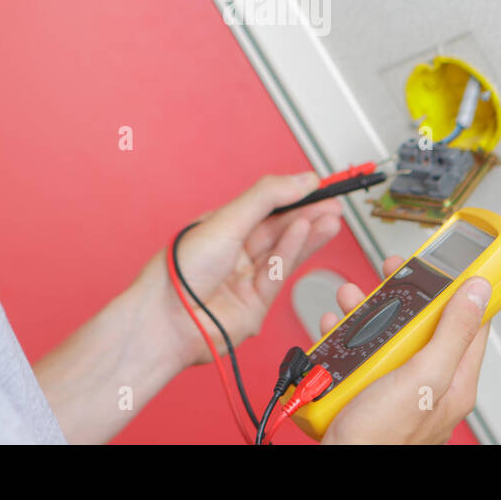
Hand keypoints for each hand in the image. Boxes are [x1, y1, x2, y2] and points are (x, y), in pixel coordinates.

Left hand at [154, 173, 344, 368]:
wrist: (167, 319)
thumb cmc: (180, 271)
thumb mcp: (227, 219)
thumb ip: (267, 197)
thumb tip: (300, 180)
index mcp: (221, 228)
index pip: (264, 206)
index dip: (291, 195)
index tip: (316, 184)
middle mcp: (233, 253)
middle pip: (279, 229)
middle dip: (308, 214)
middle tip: (333, 201)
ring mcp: (245, 279)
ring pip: (284, 251)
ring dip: (308, 232)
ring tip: (332, 217)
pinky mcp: (256, 304)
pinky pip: (279, 273)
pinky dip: (294, 250)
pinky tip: (308, 232)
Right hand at [318, 258, 492, 443]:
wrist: (338, 465)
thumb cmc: (380, 440)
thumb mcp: (423, 376)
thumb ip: (452, 332)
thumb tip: (478, 291)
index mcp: (454, 380)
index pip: (473, 322)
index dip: (464, 288)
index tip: (455, 263)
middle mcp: (428, 382)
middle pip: (424, 322)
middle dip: (404, 294)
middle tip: (391, 273)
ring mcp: (397, 386)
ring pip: (389, 334)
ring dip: (368, 310)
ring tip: (351, 299)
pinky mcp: (368, 389)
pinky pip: (362, 353)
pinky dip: (347, 336)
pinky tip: (336, 327)